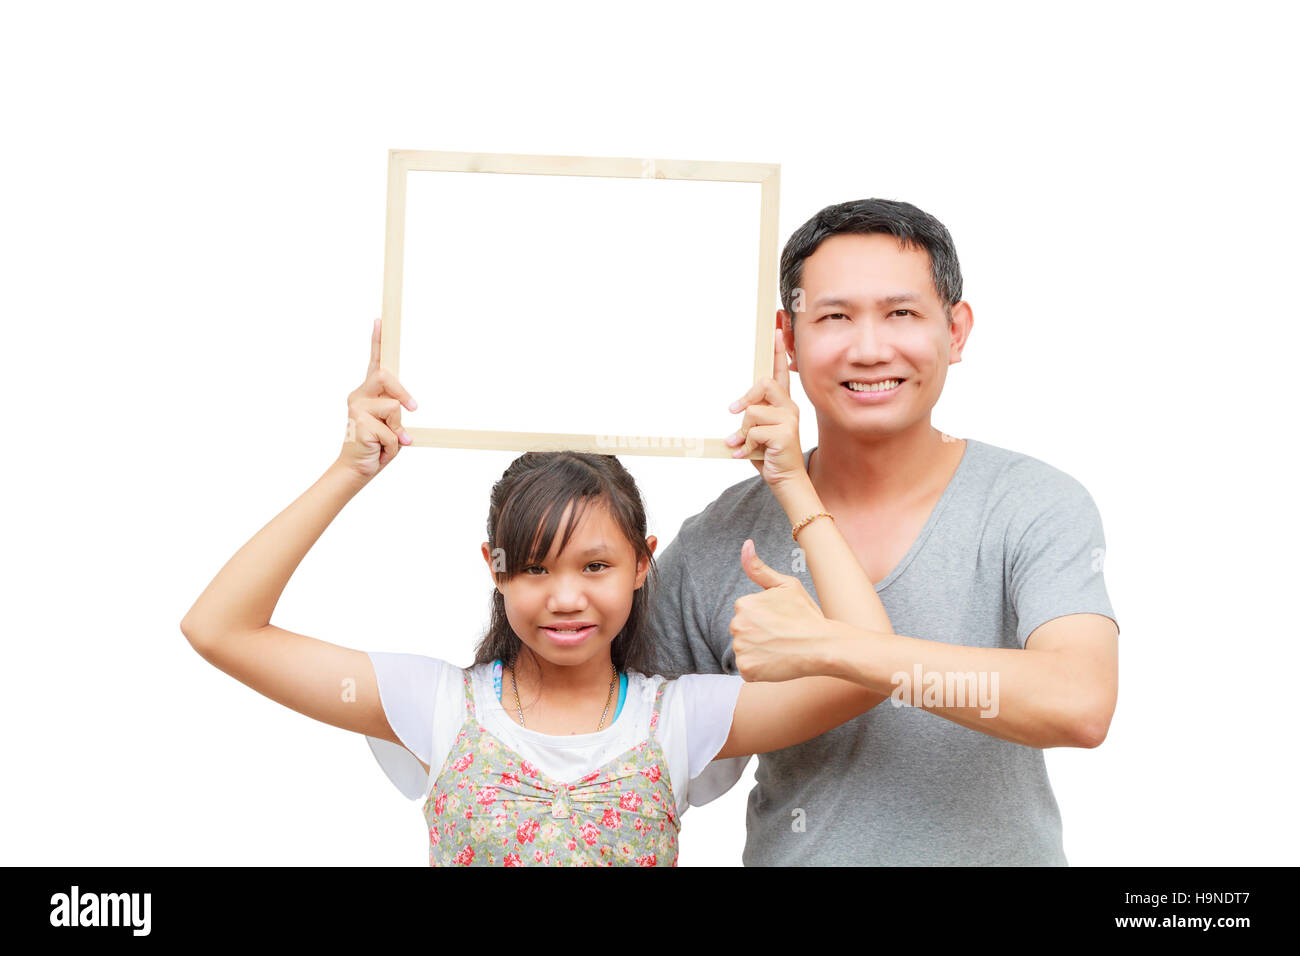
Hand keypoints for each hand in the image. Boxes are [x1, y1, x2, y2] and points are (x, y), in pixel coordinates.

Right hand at [336, 317, 418, 481]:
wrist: (358, 469)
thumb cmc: (378, 446)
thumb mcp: (393, 426)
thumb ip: (398, 413)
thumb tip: (408, 408)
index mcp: (369, 393)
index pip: (375, 362)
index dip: (377, 341)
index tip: (379, 320)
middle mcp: (360, 395)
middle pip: (385, 377)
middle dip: (402, 392)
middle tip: (414, 408)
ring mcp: (357, 407)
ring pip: (393, 408)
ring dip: (398, 431)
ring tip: (387, 442)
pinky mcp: (358, 422)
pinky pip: (392, 431)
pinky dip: (393, 445)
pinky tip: (381, 450)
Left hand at [724, 325, 805, 490]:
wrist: (785, 480)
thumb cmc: (769, 454)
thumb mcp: (755, 431)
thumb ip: (750, 415)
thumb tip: (735, 409)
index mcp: (783, 404)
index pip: (780, 371)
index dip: (778, 350)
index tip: (776, 329)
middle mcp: (789, 407)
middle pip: (764, 383)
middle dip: (745, 398)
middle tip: (732, 411)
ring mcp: (790, 419)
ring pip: (752, 411)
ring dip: (741, 431)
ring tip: (743, 444)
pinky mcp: (785, 432)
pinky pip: (752, 430)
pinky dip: (743, 445)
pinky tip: (745, 454)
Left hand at [729, 539, 828, 682]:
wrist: (823, 646)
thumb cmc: (807, 614)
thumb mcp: (786, 585)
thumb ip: (758, 568)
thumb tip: (745, 543)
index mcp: (743, 604)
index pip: (747, 614)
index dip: (765, 619)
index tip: (782, 622)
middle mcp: (737, 625)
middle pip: (743, 632)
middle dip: (759, 635)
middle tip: (783, 636)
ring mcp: (741, 649)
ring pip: (746, 651)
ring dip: (759, 652)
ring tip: (781, 649)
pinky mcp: (747, 670)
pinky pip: (748, 669)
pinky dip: (760, 669)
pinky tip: (777, 663)